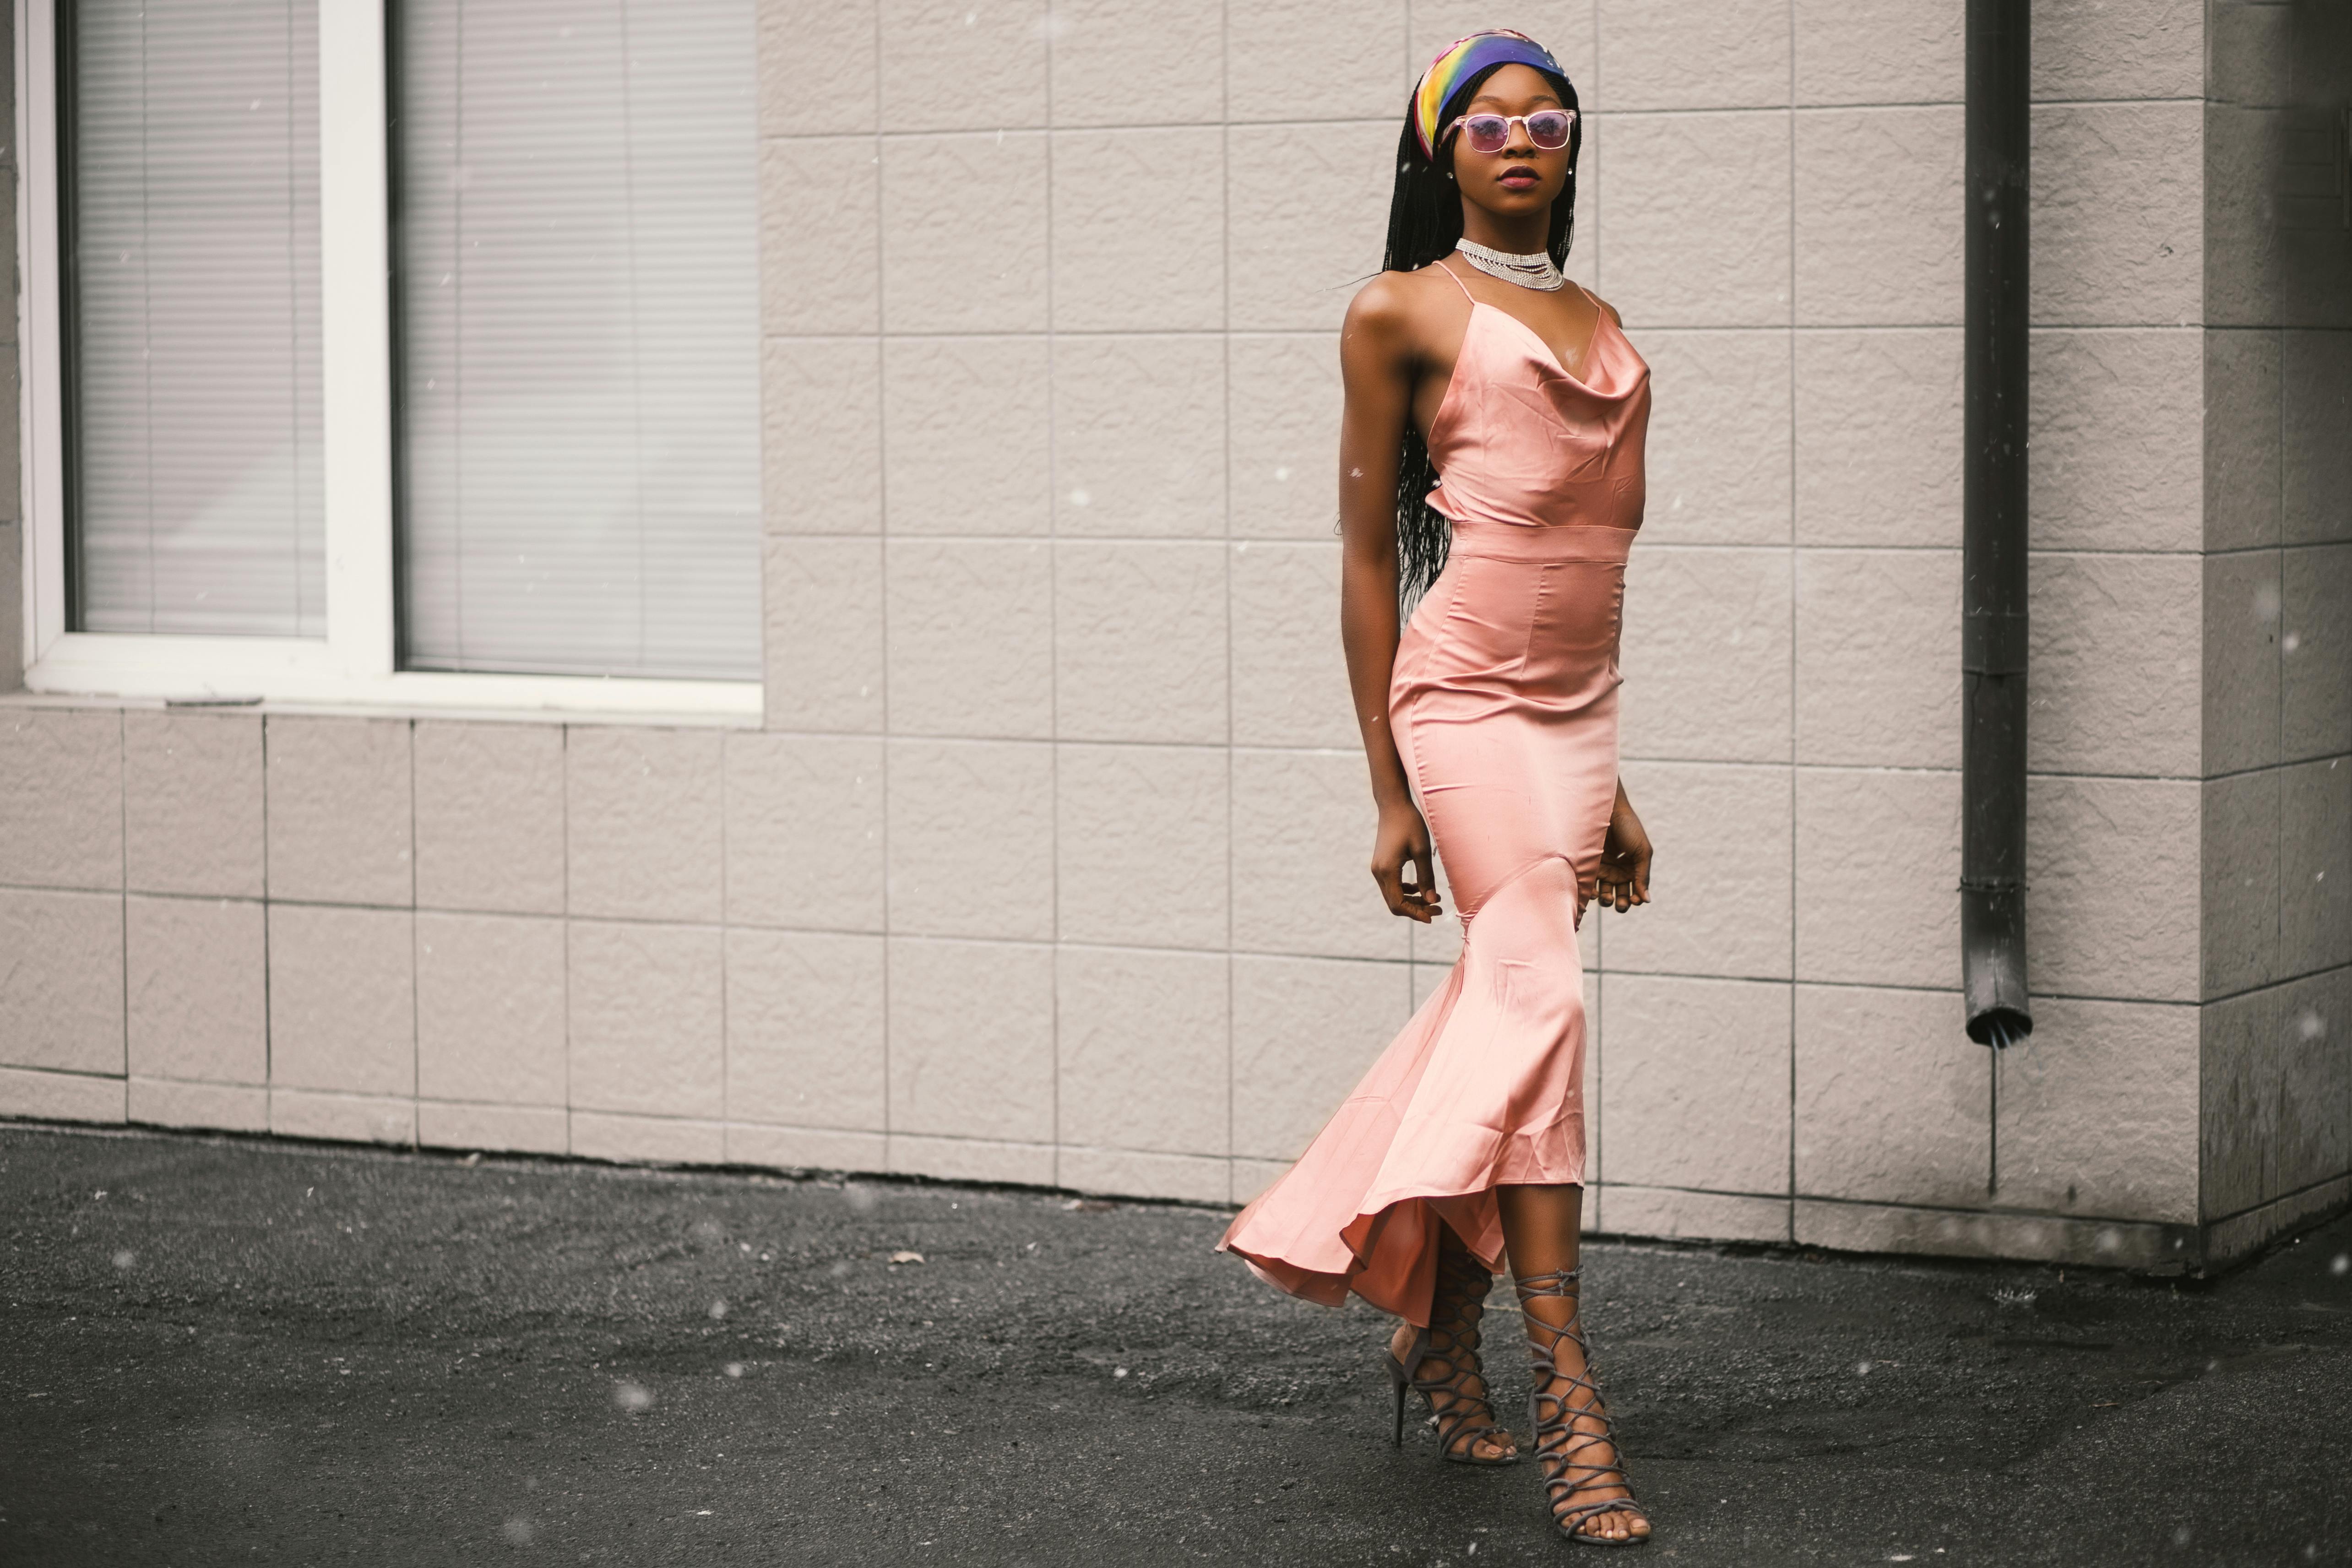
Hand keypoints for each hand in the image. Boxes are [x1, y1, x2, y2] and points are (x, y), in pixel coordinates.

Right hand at [1371, 800, 1444, 922]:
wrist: (1393, 805)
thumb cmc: (1410, 824)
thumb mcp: (1422, 851)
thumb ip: (1426, 877)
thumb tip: (1431, 900)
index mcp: (1387, 870)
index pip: (1398, 903)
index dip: (1415, 913)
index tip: (1432, 916)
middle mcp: (1378, 872)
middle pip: (1395, 903)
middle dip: (1416, 909)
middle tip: (1437, 908)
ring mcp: (1378, 869)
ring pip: (1393, 896)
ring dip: (1412, 901)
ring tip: (1433, 898)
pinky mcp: (1381, 865)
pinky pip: (1391, 886)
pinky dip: (1405, 891)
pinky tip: (1420, 887)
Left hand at [1595, 791, 1651, 913]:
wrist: (1608, 811)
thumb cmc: (1629, 829)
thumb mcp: (1642, 852)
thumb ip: (1643, 876)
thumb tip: (1647, 901)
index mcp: (1633, 869)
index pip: (1635, 891)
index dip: (1635, 899)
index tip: (1633, 899)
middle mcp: (1618, 871)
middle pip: (1620, 895)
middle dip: (1621, 903)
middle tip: (1620, 903)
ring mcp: (1603, 869)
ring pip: (1605, 893)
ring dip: (1607, 900)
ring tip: (1607, 898)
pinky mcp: (1588, 865)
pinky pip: (1590, 884)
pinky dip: (1592, 892)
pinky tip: (1594, 893)